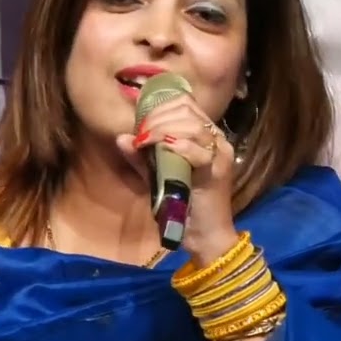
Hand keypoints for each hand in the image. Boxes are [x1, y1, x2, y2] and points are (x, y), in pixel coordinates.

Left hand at [115, 94, 239, 263]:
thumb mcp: (157, 177)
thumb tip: (121, 138)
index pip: (186, 104)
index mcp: (205, 136)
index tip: (141, 119)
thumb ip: (141, 158)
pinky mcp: (218, 171)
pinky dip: (177, 146)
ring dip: (164, 129)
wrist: (205, 236)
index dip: (161, 105)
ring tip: (146, 140)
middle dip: (158, 117)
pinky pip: (198, 150)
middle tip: (141, 132)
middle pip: (188, 111)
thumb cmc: (182, 206)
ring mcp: (220, 154)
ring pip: (193, 126)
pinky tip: (161, 148)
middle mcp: (216, 140)